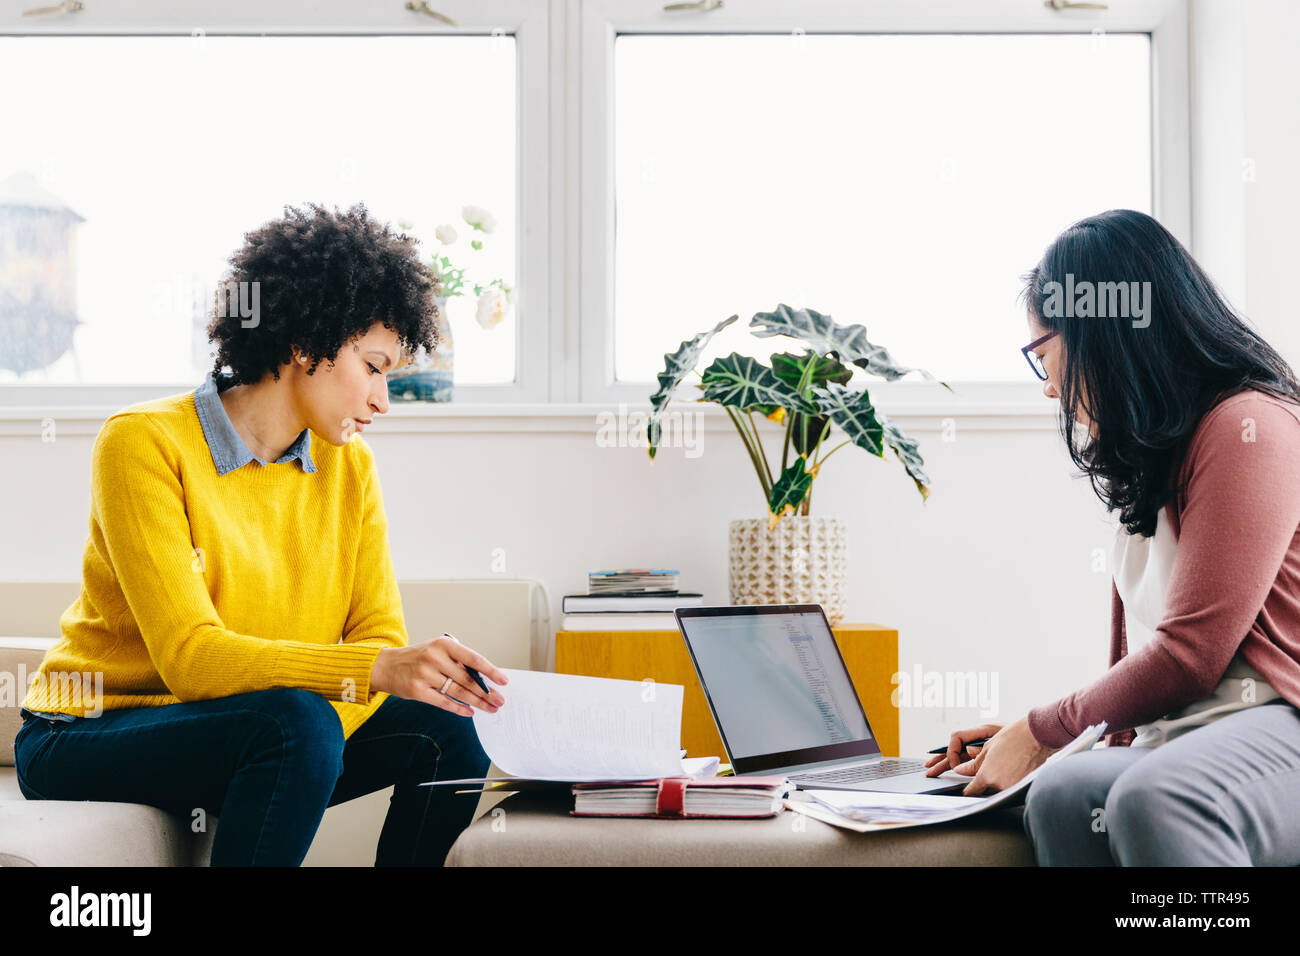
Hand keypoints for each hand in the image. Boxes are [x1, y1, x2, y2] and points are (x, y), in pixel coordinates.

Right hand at [370, 636, 508, 716]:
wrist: (385, 665)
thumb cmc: (418, 658)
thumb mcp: (437, 650)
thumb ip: (458, 662)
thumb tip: (484, 680)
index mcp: (444, 644)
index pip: (474, 659)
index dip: (491, 671)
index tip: (504, 681)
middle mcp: (435, 658)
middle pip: (468, 679)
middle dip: (487, 692)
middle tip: (500, 700)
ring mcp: (425, 675)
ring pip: (458, 692)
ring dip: (477, 702)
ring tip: (490, 708)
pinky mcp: (417, 691)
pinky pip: (444, 702)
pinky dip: (459, 708)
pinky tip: (470, 712)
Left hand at [934, 716, 1054, 795]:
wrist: (1035, 737)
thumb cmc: (1012, 738)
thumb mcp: (987, 749)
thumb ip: (972, 764)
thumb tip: (960, 770)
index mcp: (987, 775)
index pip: (972, 791)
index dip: (968, 790)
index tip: (967, 789)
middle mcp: (1000, 785)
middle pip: (986, 792)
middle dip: (983, 785)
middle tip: (989, 772)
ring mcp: (1013, 788)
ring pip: (999, 791)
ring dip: (997, 784)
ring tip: (1003, 768)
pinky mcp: (1024, 787)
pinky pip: (1011, 789)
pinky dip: (1009, 783)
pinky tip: (1012, 771)